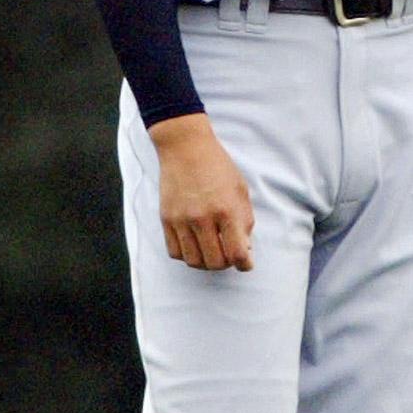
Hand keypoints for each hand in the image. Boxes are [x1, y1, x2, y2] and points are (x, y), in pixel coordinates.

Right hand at [148, 113, 254, 271]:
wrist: (186, 148)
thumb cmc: (217, 167)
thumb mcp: (240, 189)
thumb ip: (244, 221)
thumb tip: (244, 249)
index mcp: (226, 209)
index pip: (237, 252)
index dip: (244, 264)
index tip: (246, 263)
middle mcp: (202, 218)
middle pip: (215, 262)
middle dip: (225, 264)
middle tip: (228, 255)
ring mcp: (182, 220)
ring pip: (193, 261)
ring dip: (205, 262)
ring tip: (212, 251)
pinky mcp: (166, 219)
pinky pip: (175, 252)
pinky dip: (187, 255)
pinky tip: (195, 244)